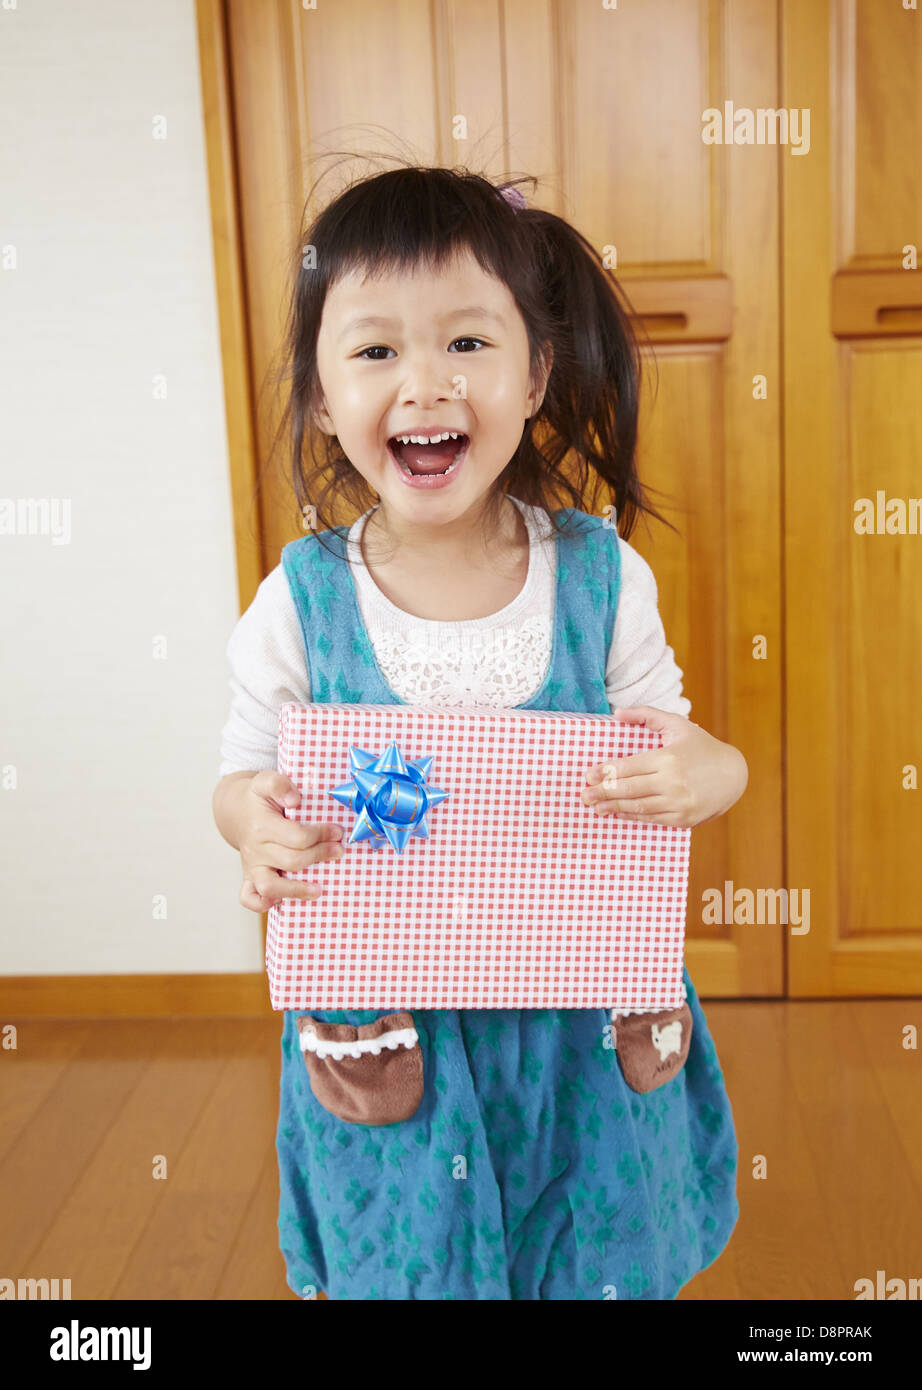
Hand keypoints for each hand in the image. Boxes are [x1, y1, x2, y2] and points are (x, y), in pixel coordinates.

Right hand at [237, 771, 347, 911]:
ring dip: (296, 890)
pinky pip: (248, 897)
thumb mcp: (265, 781)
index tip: (337, 832)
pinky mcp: (249, 877)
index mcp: (262, 826)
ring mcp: (251, 865)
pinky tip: (278, 904)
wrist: (236, 809)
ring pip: (270, 886)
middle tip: (339, 851)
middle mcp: (255, 849)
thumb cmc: (258, 797)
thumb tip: (294, 799)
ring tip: (319, 890)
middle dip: (320, 856)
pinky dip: (261, 904)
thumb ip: (279, 784)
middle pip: (292, 861)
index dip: (321, 835)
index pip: (297, 836)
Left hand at [580, 705, 748, 827]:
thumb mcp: (677, 724)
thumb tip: (616, 713)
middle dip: (602, 793)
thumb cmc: (701, 747)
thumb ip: (646, 715)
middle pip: (628, 789)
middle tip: (584, 795)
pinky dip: (632, 816)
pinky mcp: (683, 819)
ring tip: (596, 807)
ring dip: (613, 807)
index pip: (628, 767)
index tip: (588, 775)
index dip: (604, 772)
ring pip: (637, 807)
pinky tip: (618, 812)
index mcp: (668, 758)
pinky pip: (651, 819)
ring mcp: (678, 803)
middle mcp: (672, 782)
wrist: (734, 775)